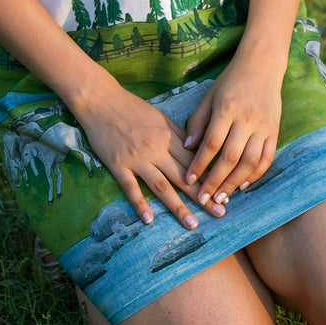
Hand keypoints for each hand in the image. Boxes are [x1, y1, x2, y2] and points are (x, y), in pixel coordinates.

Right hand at [77, 86, 226, 229]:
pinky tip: (149, 220)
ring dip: (178, 206)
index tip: (224, 194)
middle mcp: (156, 149)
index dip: (210, 178)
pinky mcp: (118, 164)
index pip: (194, 162)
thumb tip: (196, 155)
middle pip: (183, 176)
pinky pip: (131, 187)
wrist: (102, 100)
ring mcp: (137, 158)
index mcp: (168, 136)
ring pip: (161, 186)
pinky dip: (140, 204)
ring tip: (192, 224)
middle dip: (202, 196)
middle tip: (220, 213)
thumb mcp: (160, 118)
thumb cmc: (132, 108)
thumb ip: (178, 137)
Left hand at [182, 56, 281, 207]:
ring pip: (250, 162)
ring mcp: (263, 126)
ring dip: (234, 183)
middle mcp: (246, 120)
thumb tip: (187, 147)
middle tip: (203, 199)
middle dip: (215, 181)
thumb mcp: (209, 96)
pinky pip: (267, 158)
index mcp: (226, 109)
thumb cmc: (230, 81)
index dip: (199, 164)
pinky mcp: (275, 131)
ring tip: (221, 198)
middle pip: (230, 157)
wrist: (262, 65)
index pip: (212, 143)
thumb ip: (198, 121)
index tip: (189, 180)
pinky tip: (243, 186)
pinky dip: (256, 175)